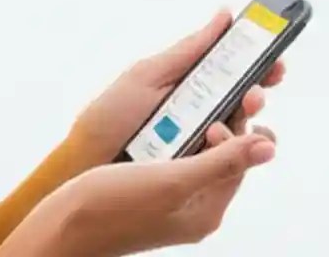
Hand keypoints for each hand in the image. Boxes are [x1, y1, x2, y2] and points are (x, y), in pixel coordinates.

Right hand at [10, 127, 276, 256]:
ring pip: (199, 152)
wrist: (60, 227)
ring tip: (184, 108)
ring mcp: (172, 199)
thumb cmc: (110, 208)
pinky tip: (161, 121)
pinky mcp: (150, 189)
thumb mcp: (173, 180)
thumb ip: (222, 162)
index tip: (214, 118)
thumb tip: (269, 147)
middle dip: (223, 123)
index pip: (242, 162)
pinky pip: (174, 155)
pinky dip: (174, 134)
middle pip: (224, 155)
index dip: (236, 134)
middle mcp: (194, 207)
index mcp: (207, 211)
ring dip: (198, 125)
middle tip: (210, 102)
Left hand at [69, 10, 286, 164]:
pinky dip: (236, 155)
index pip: (234, 73)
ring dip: (248, 123)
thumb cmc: (109, 117)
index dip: (258, 65)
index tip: (275, 60)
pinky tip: (234, 146)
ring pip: (239, 135)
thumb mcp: (148, 76)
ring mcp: (199, 147)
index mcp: (191, 86)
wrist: (83, 164)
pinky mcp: (195, 174)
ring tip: (243, 114)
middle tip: (256, 94)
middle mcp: (200, 115)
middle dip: (258, 94)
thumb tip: (226, 15)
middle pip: (243, 103)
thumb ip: (189, 50)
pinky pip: (225, 165)